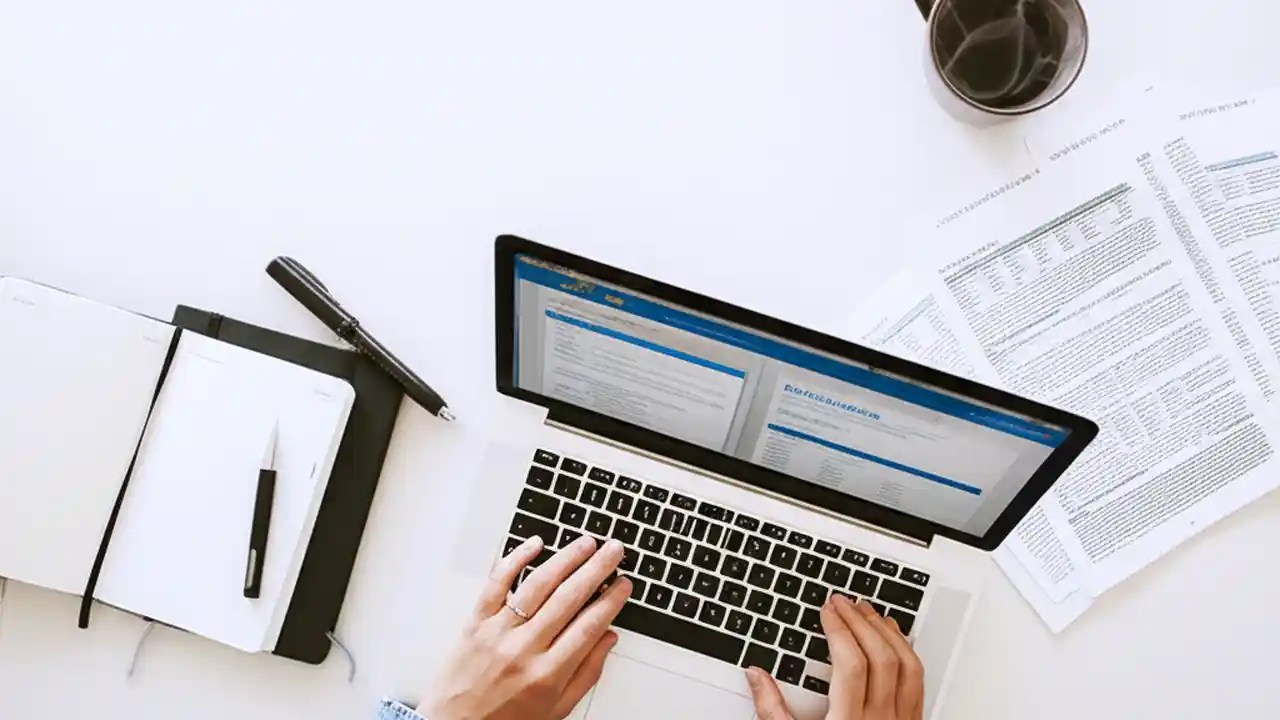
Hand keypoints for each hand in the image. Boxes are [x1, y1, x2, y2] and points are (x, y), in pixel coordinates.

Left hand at [419, 535, 631, 719]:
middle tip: (614, 551)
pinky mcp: (476, 622)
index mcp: (547, 674)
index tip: (624, 584)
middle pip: (569, 598)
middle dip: (597, 569)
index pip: (589, 626)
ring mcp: (498, 632)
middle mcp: (524, 649)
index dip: (611, 601)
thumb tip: (609, 638)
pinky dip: (515, 560)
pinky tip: (535, 545)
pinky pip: (496, 584)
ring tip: (586, 543)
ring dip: (566, 559)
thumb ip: (586, 673)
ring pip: (538, 585)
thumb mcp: (556, 709)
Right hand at [746, 594, 923, 719]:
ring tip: (870, 612)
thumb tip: (757, 676)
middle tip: (844, 603)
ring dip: (889, 633)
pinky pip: (918, 682)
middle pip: (881, 658)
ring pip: (908, 666)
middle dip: (862, 622)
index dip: (839, 630)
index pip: (850, 664)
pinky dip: (907, 653)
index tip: (827, 610)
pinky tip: (895, 641)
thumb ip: (772, 711)